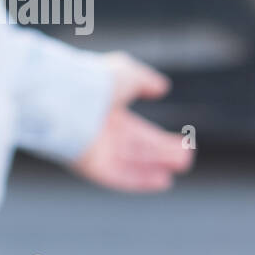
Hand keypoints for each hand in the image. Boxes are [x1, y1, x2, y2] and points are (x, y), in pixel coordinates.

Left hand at [71, 52, 194, 192]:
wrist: (68, 97)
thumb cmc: (96, 81)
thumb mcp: (128, 73)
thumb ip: (145, 81)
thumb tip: (162, 87)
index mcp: (108, 113)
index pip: (138, 131)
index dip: (160, 139)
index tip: (182, 144)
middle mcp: (101, 134)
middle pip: (137, 149)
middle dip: (162, 154)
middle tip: (186, 159)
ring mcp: (95, 151)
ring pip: (131, 163)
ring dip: (156, 167)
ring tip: (181, 167)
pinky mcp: (90, 166)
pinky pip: (118, 176)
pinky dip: (140, 180)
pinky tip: (162, 181)